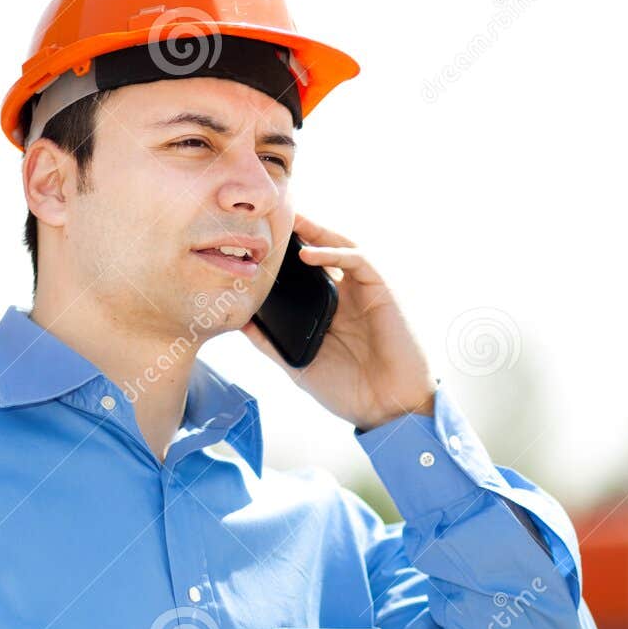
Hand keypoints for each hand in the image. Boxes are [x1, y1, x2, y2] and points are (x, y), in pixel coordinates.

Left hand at [242, 212, 436, 431]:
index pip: (305, 275)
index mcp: (329, 312)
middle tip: (271, 218)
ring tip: (290, 221)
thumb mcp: (299, 366)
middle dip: (300, 234)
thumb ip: (272, 344)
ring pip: (341, 248)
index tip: (255, 245)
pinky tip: (308, 254)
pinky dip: (334, 253)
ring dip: (316, 232)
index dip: (285, 258)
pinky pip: (358, 261)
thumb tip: (239, 322)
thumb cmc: (350, 391)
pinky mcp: (383, 291)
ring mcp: (365, 292)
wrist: (388, 410)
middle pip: (322, 254)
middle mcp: (347, 296)